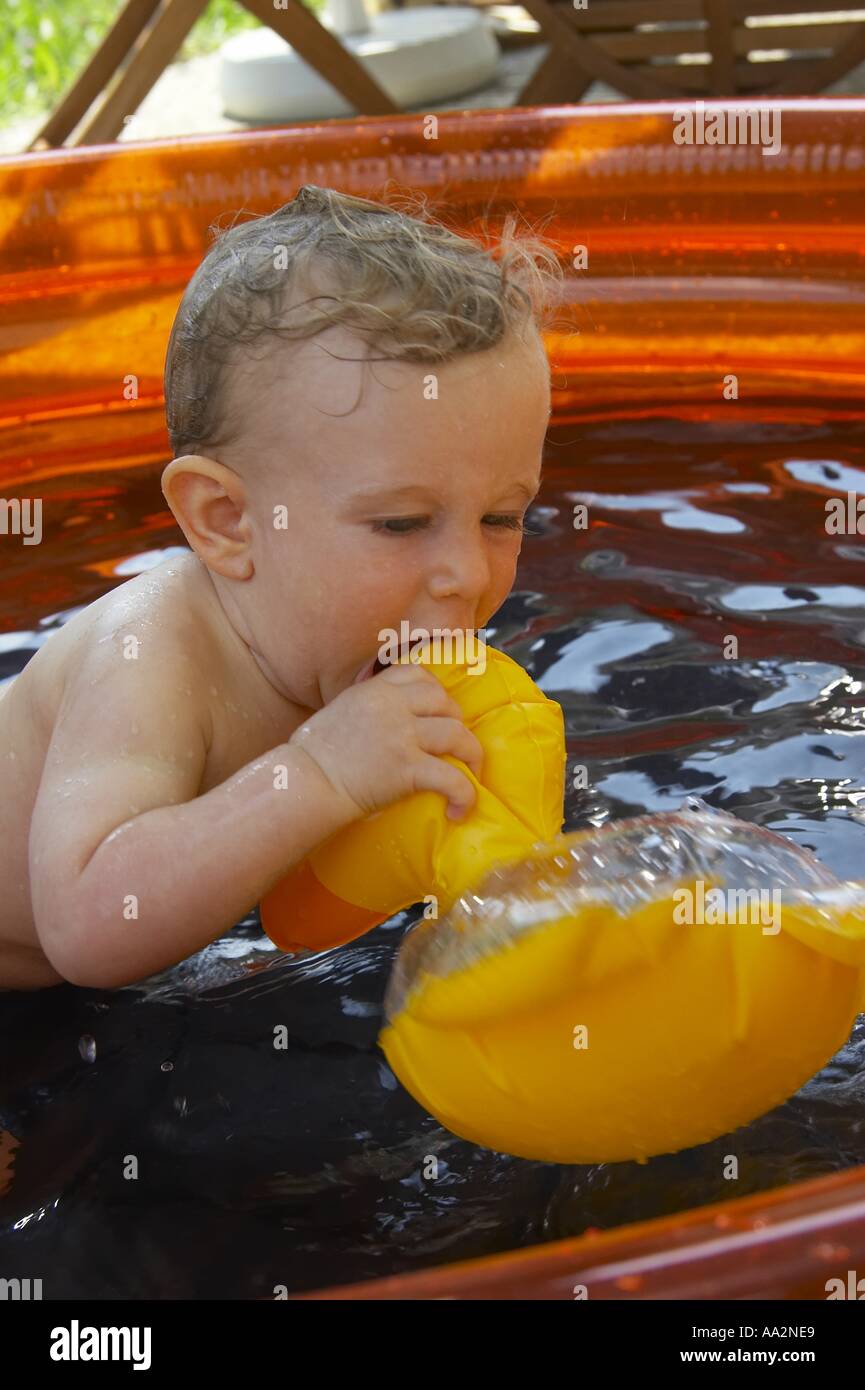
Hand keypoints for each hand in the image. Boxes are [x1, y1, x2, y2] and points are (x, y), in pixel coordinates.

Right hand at [289, 663, 482, 821]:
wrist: (305, 783)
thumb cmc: (311, 756)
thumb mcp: (338, 712)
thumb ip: (364, 708)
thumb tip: (380, 721)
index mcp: (374, 690)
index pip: (417, 674)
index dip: (436, 691)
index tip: (438, 711)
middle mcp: (392, 706)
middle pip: (445, 701)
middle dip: (457, 721)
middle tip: (456, 744)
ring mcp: (402, 736)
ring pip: (458, 734)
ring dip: (471, 754)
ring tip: (471, 773)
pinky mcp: (408, 769)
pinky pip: (453, 778)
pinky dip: (464, 795)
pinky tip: (458, 810)